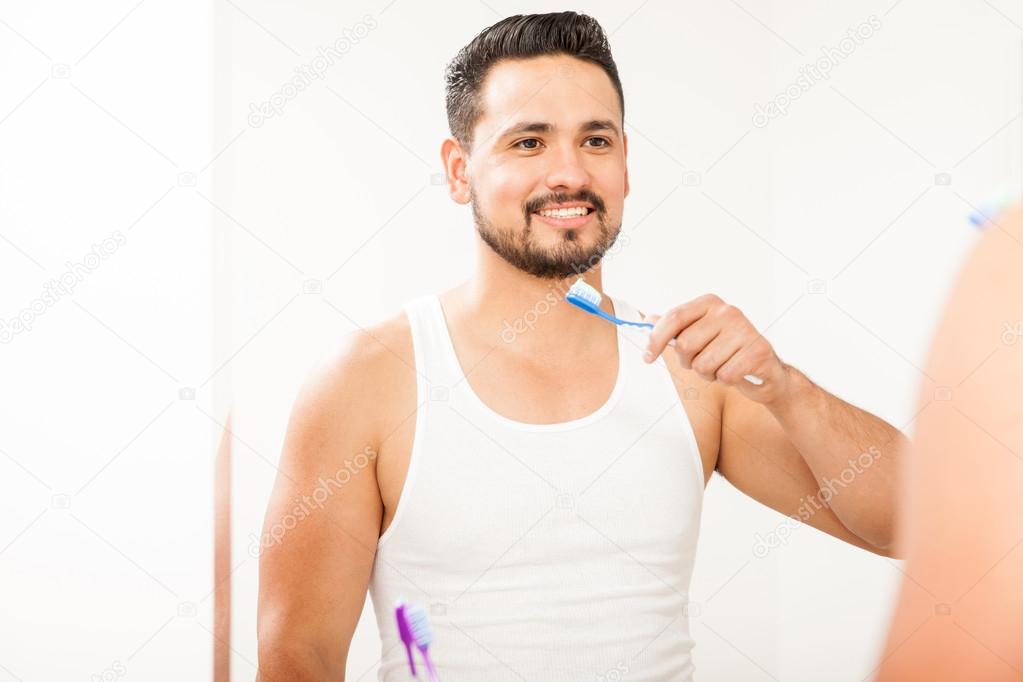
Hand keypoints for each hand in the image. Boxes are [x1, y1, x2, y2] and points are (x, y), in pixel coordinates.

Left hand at [643, 294, 788, 403]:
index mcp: (710, 303)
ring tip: (722, 366)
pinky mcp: (758, 351)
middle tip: (703, 361)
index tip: (647, 357)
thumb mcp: (700, 335)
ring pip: (703, 364)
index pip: (674, 317)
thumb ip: (676, 327)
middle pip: (685, 345)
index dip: (655, 340)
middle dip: (689, 362)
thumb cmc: (727, 352)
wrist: (765, 371)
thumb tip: (648, 319)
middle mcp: (728, 312)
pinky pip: (724, 375)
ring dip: (708, 374)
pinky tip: (737, 372)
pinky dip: (726, 381)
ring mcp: (744, 330)